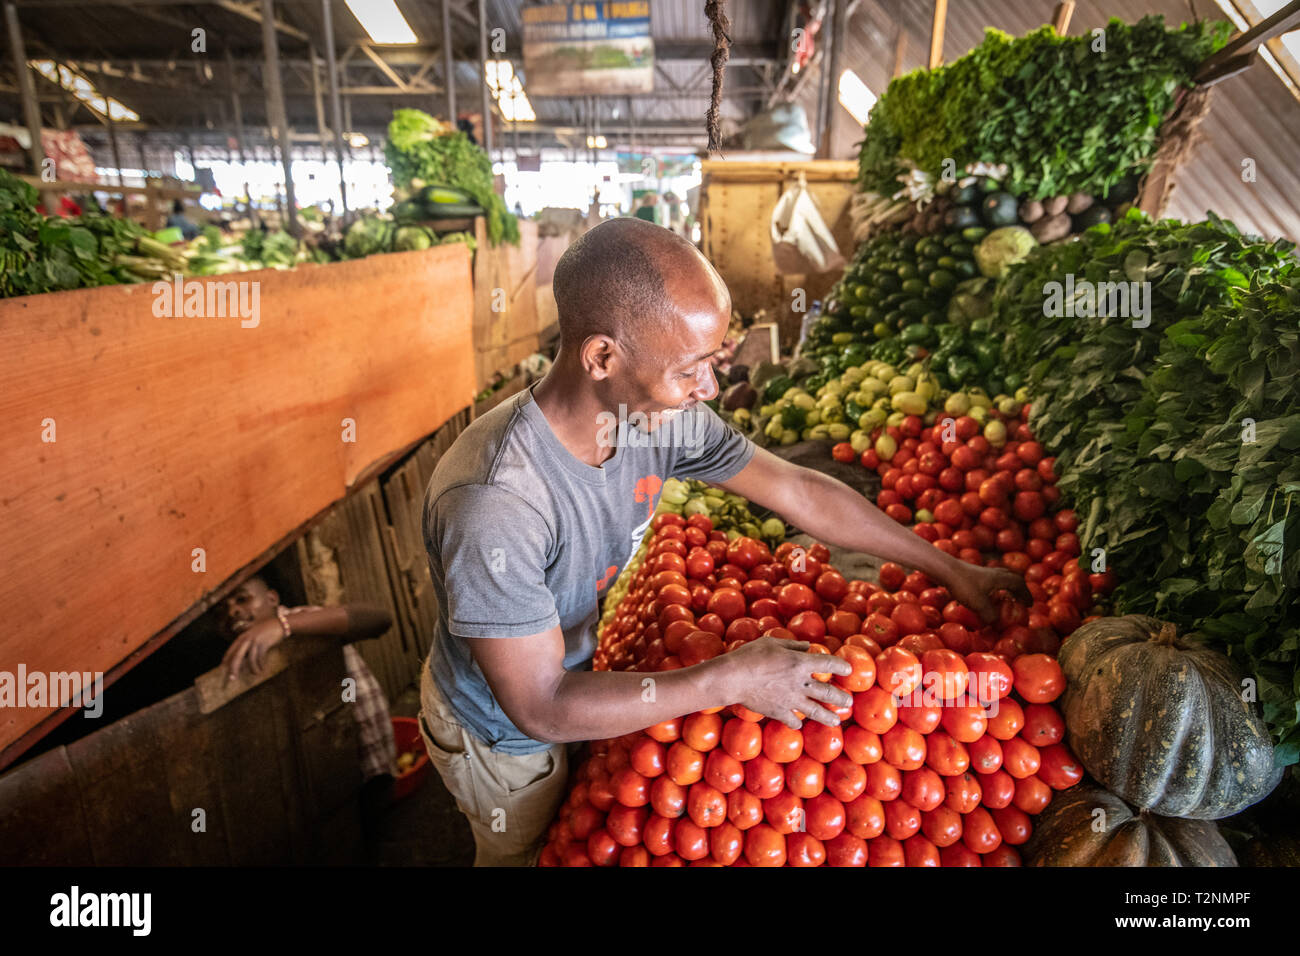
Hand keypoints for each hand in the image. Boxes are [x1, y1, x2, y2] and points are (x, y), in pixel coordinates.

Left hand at [223, 618, 284, 680]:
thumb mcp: (254, 635)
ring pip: (250, 659)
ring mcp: (255, 641)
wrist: (280, 624)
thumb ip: (247, 643)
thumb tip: (242, 658)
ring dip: (253, 668)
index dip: (226, 659)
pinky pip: (260, 658)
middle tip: (232, 678)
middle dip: (234, 668)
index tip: (222, 667)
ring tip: (256, 673)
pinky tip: (262, 668)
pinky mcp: (263, 643)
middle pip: (237, 656)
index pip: (231, 649)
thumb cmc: (267, 630)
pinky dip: (261, 665)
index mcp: (243, 637)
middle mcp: (247, 639)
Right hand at [720, 636, 853, 729]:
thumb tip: (807, 647)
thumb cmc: (750, 656)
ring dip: (829, 717)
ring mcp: (791, 700)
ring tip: (837, 721)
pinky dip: (798, 722)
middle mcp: (800, 683)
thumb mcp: (772, 642)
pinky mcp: (780, 712)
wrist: (733, 678)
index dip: (841, 667)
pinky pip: (794, 721)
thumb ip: (793, 645)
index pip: (829, 664)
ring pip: (817, 712)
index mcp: (800, 662)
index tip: (848, 670)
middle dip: (842, 698)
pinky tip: (799, 722)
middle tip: (848, 701)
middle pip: (829, 692)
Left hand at [942, 561, 1031, 623]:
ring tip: (1003, 598)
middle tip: (1020, 600)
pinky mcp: (970, 573)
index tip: (1029, 605)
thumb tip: (995, 623)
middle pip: (1011, 578)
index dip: (1026, 595)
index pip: (1019, 584)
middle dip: (1018, 590)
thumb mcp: (979, 604)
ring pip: (998, 578)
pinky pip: (987, 580)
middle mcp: (993, 573)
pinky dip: (991, 588)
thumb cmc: (964, 585)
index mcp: (1000, 578)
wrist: (944, 569)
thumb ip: (990, 615)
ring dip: (1004, 587)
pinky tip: (983, 596)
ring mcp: (981, 572)